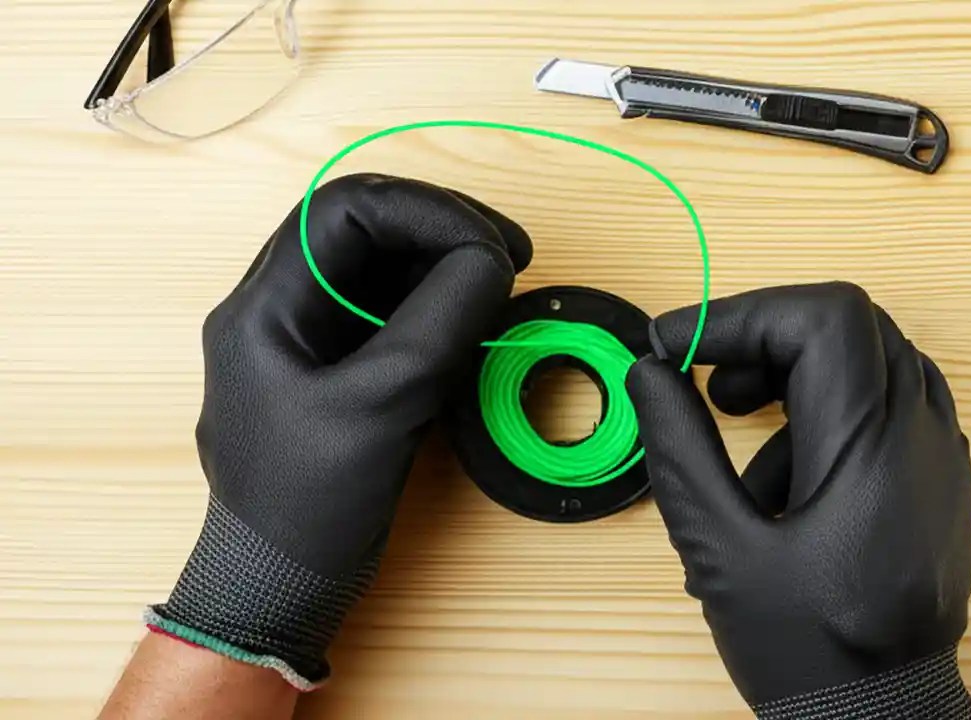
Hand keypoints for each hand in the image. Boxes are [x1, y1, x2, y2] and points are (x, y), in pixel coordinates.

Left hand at [148, 173, 531, 688]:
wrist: (278, 587)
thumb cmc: (309, 506)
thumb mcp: (382, 407)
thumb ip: (438, 323)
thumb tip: (490, 260)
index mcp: (264, 306)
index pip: (347, 210)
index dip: (428, 211)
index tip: (494, 245)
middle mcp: (278, 308)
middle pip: (362, 227)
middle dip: (440, 229)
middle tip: (508, 254)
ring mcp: (306, 338)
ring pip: (377, 267)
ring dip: (441, 264)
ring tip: (497, 285)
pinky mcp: (334, 370)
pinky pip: (386, 312)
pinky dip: (434, 306)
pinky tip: (473, 321)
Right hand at [626, 283, 970, 718]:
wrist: (882, 717)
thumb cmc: (805, 648)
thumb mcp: (719, 551)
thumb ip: (680, 450)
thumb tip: (649, 372)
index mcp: (872, 449)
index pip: (823, 318)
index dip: (741, 314)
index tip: (677, 346)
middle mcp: (922, 437)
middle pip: (850, 322)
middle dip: (766, 336)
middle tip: (710, 384)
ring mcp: (941, 455)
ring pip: (873, 355)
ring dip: (798, 371)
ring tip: (741, 442)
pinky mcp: (939, 478)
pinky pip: (891, 399)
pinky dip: (832, 405)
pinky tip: (789, 476)